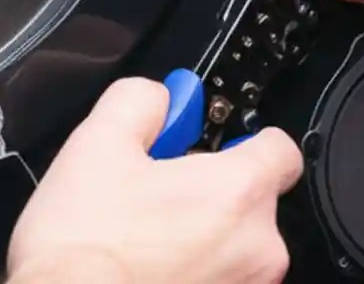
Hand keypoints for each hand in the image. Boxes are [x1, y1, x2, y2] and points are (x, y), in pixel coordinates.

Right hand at [6, 78, 302, 283]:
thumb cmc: (83, 250)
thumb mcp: (97, 143)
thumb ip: (140, 100)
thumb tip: (158, 98)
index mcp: (238, 191)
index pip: (280, 148)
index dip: (242, 139)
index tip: (208, 146)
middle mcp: (258, 246)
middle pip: (252, 199)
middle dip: (210, 191)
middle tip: (157, 194)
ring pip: (236, 245)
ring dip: (203, 236)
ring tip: (145, 236)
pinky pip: (221, 278)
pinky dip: (195, 272)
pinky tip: (149, 267)